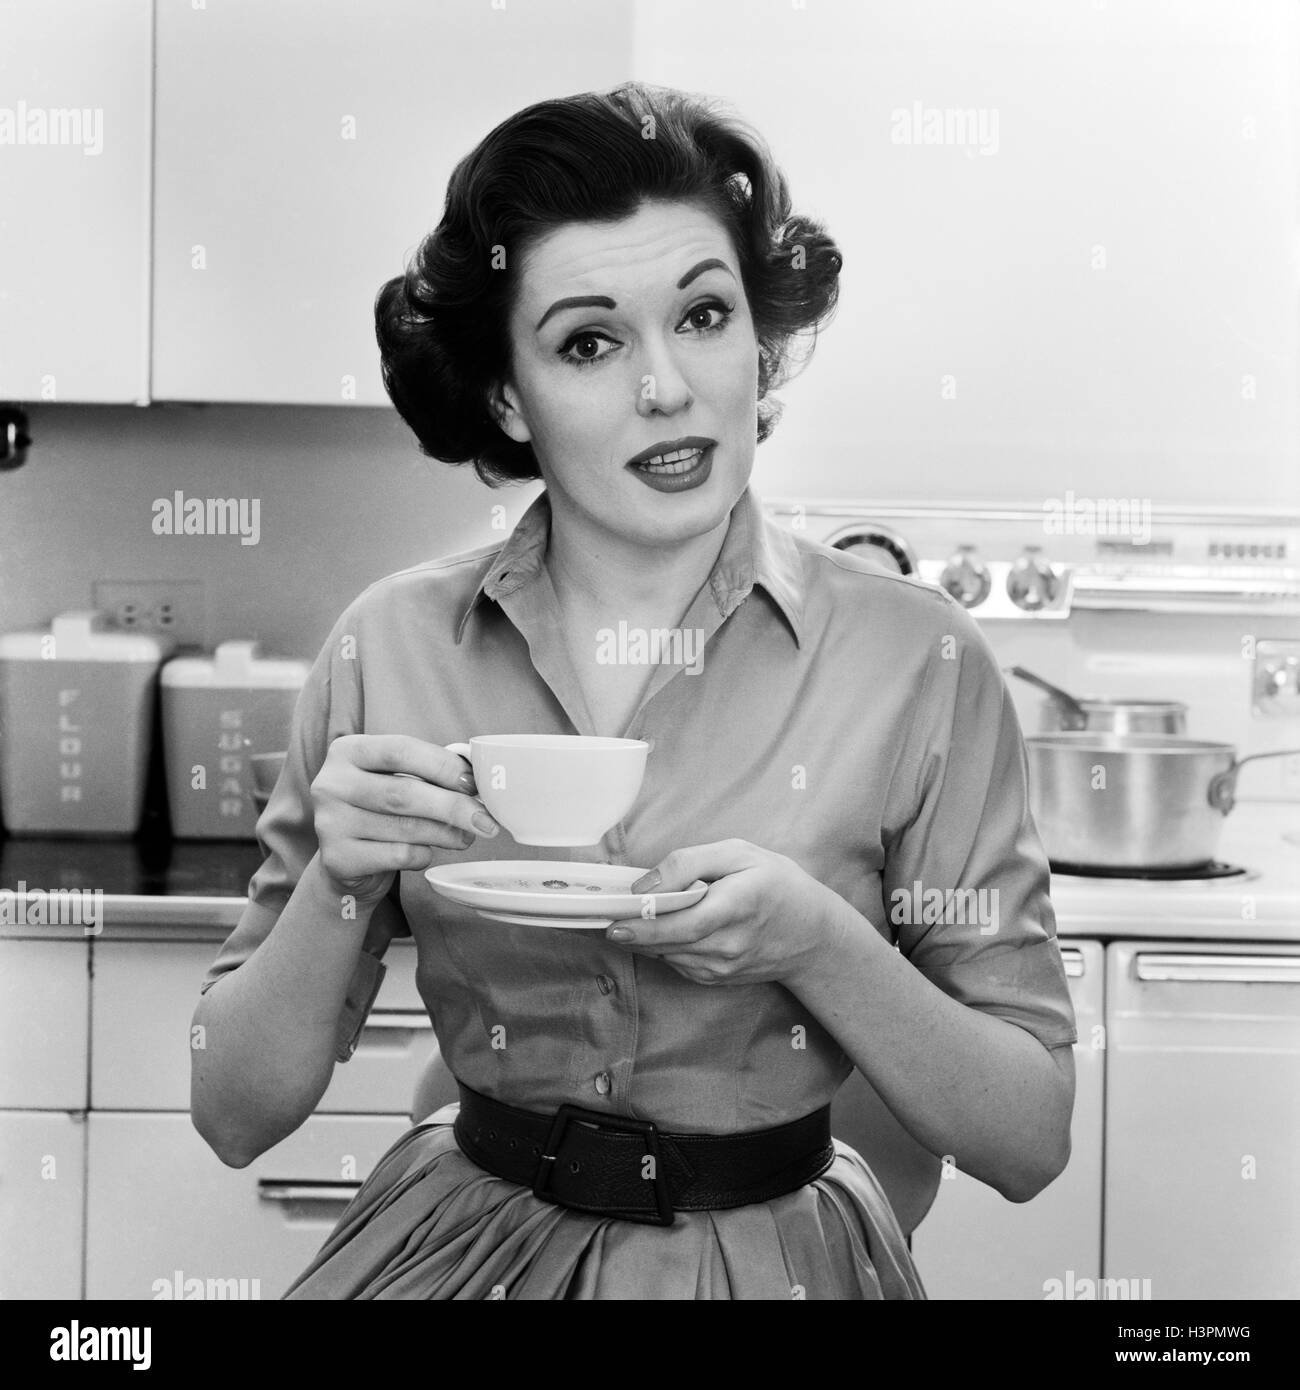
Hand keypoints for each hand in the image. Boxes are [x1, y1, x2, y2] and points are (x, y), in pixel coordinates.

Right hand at [311, 734, 500, 903]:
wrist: (345, 863)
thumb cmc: (379, 812)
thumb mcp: (393, 779)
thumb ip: (425, 773)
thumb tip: (477, 782)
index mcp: (347, 751)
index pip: (400, 750)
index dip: (442, 765)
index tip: (472, 783)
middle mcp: (331, 784)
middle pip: (404, 792)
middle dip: (453, 806)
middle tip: (485, 818)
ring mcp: (330, 823)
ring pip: (405, 827)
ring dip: (446, 833)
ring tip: (467, 835)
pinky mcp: (337, 859)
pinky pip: (398, 855)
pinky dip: (423, 854)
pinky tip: (427, 852)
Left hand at [604, 839, 847, 986]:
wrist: (814, 935)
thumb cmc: (777, 884)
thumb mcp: (740, 854)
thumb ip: (689, 863)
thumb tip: (646, 884)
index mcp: (735, 907)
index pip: (680, 923)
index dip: (643, 925)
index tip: (612, 922)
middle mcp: (727, 944)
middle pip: (666, 943)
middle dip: (630, 933)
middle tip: (599, 922)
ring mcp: (722, 967)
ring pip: (667, 955)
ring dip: (642, 940)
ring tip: (622, 921)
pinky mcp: (717, 978)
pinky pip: (678, 963)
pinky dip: (662, 947)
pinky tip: (657, 930)